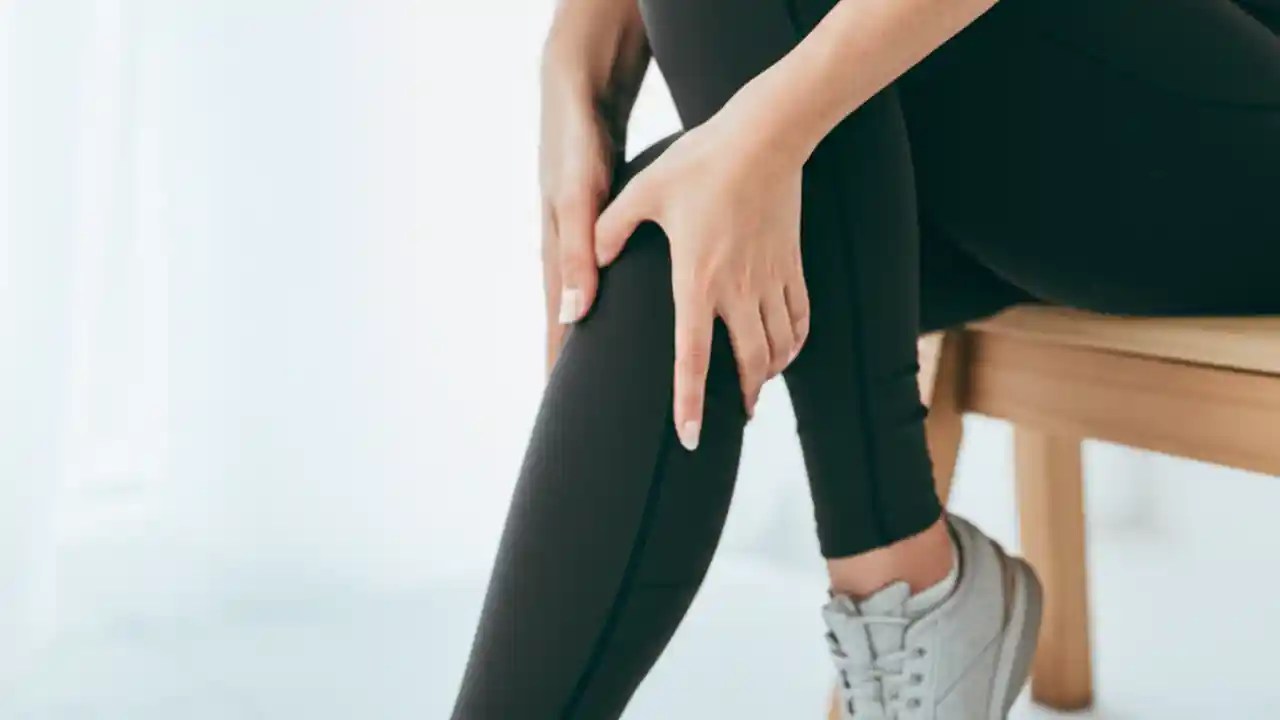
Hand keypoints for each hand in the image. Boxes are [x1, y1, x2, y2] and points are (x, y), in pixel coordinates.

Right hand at [538, 7, 648, 374]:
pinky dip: (610, 301)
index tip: (568, 413)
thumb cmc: (576, 145)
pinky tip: (628, 312)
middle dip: (579, 364)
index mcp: (557, 254)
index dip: (563, 368)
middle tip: (592, 409)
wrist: (580, 93)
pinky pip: (604, 276)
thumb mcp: (576, 199)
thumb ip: (576, 253)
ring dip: (596, 336)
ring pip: (589, 302)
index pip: (557, 326)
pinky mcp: (598, 225)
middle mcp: (566, 254)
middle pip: (571, 322)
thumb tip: (574, 314)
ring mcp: (580, 240)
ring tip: (612, 373)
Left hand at [594, 110, 810, 449]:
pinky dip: (793, 344)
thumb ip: (610, 230)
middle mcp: (738, 288)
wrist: (766, 135)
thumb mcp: (643, 191)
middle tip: (729, 421)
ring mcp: (770, 278)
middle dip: (740, 399)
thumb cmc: (700, 162)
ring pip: (779, 347)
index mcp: (696, 280)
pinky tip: (784, 352)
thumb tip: (588, 262)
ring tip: (754, 390)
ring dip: (767, 375)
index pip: (693, 357)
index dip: (691, 403)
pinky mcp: (792, 264)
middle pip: (747, 363)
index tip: (691, 438)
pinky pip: (799, 318)